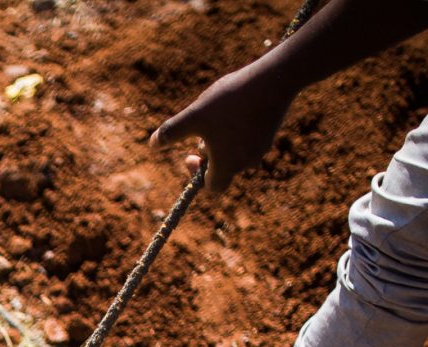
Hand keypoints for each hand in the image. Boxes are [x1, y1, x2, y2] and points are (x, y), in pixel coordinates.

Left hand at [150, 63, 294, 193]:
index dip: (197, 176)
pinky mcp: (270, 132)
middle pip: (223, 169)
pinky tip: (234, 108)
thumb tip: (152, 145)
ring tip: (218, 117)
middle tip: (202, 133)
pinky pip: (248, 140)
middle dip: (208, 154)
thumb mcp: (194, 115)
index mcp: (228, 165)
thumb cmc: (231, 100)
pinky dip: (237, 131)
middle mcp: (248, 162)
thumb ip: (171, 132)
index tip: (188, 156)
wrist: (275, 78)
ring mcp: (263, 147)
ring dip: (222, 141)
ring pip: (235, 153)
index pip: (212, 187)